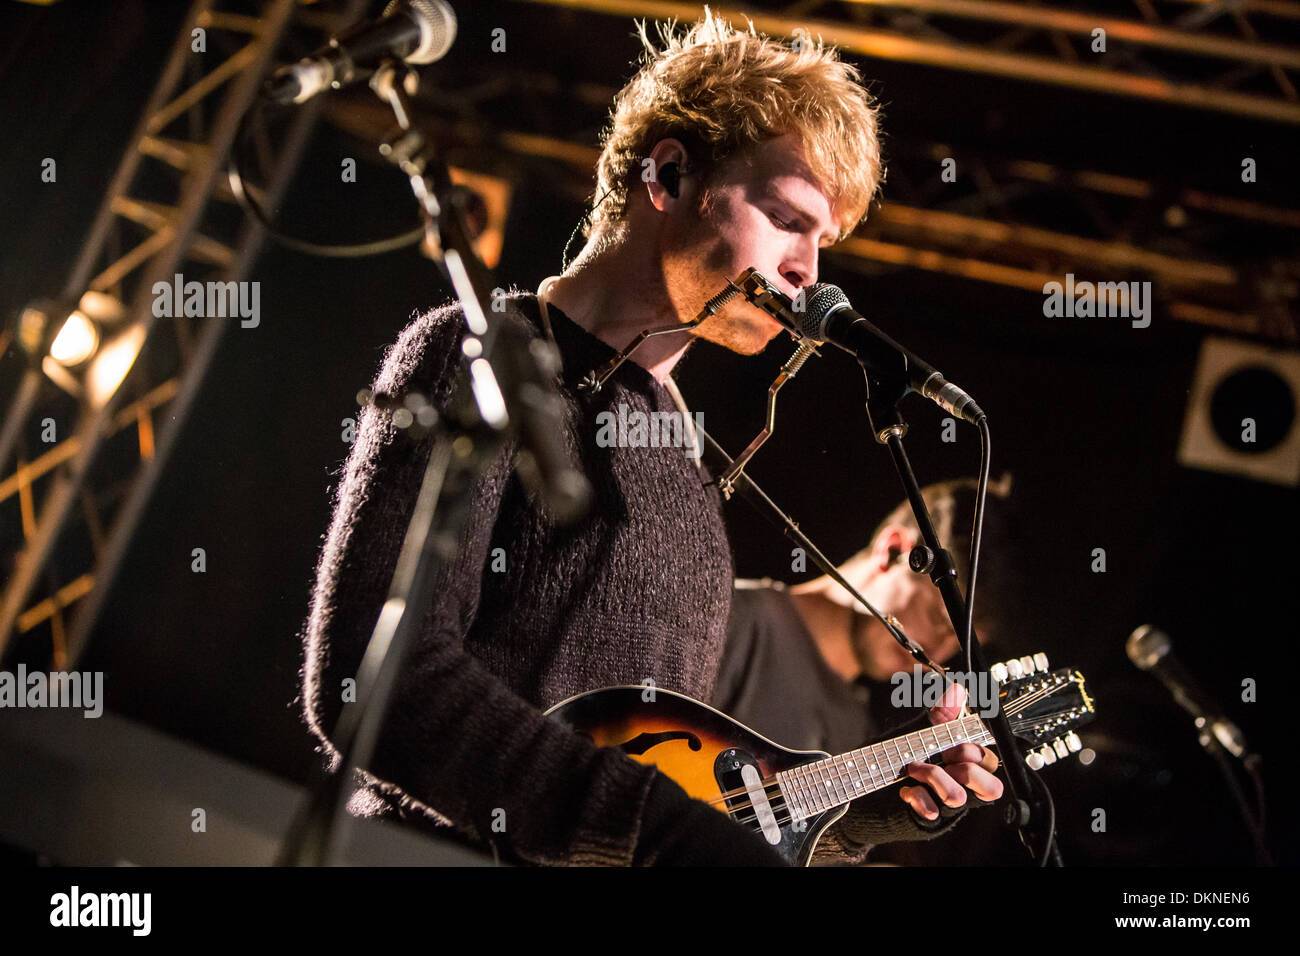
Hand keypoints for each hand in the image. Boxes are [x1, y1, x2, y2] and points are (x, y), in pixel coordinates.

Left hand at [899, 681, 1003, 820]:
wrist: (874, 779)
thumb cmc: (909, 754)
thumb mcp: (925, 730)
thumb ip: (943, 713)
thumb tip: (957, 690)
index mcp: (969, 767)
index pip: (992, 764)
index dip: (975, 752)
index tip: (952, 743)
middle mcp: (964, 789)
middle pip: (992, 788)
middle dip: (966, 769)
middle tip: (942, 757)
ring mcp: (947, 806)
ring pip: (958, 797)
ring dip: (934, 777)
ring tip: (913, 767)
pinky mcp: (928, 818)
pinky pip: (932, 813)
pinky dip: (916, 797)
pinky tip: (905, 789)